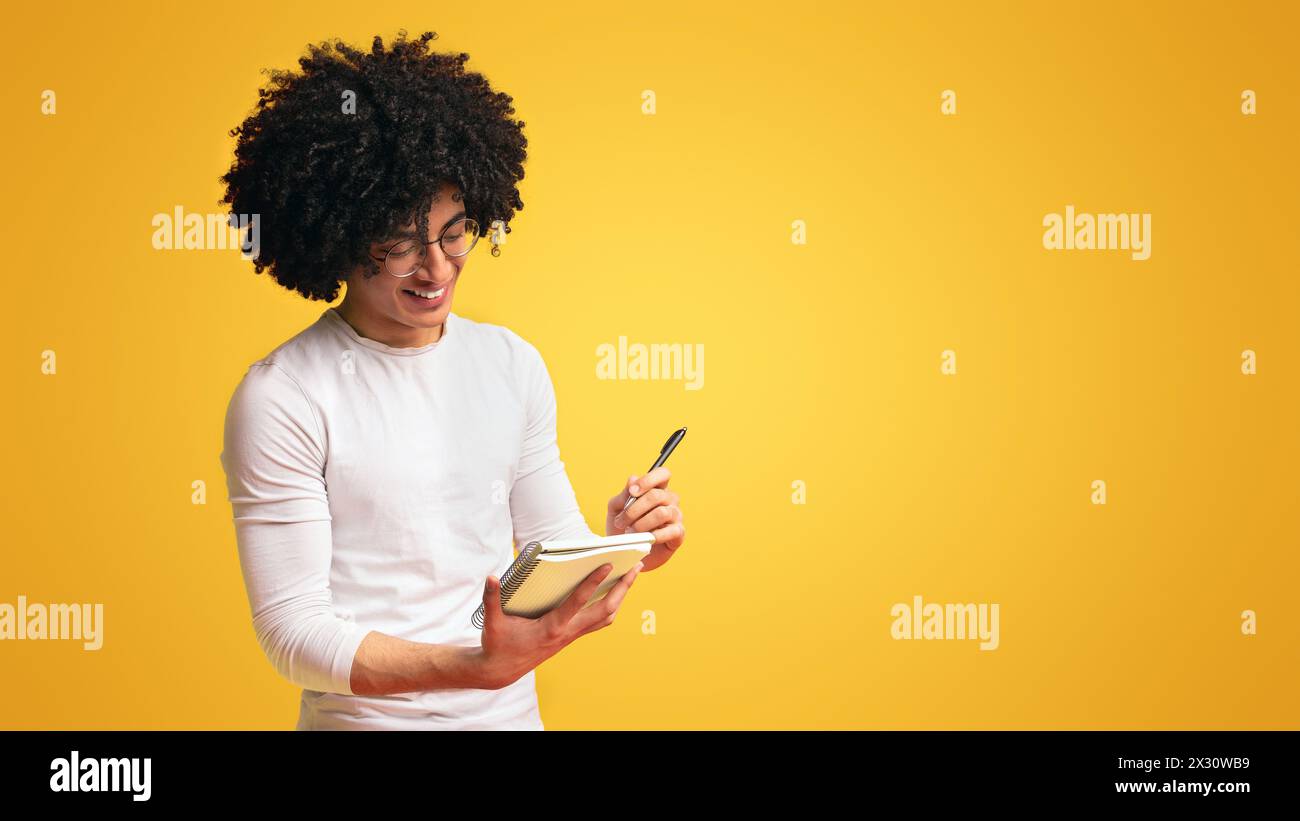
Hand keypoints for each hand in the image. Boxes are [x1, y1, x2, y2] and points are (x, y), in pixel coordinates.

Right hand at [473, 560, 642, 689]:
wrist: (501, 670)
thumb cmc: (499, 644)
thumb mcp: (493, 623)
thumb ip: (491, 599)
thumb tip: (491, 578)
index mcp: (551, 627)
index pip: (577, 603)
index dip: (593, 583)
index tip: (607, 565)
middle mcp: (566, 632)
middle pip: (605, 611)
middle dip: (623, 589)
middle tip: (635, 567)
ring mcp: (571, 636)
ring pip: (606, 617)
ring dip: (621, 598)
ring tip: (631, 576)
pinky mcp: (571, 636)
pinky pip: (598, 621)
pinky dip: (610, 606)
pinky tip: (613, 592)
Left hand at [606, 466, 684, 572]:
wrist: (626, 552)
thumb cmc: (623, 527)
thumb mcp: (616, 509)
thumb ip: (624, 494)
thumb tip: (633, 479)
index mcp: (657, 489)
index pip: (663, 474)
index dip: (649, 480)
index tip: (632, 492)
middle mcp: (670, 500)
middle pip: (657, 495)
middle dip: (634, 509)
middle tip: (621, 521)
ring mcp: (676, 516)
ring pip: (662, 513)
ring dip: (642, 523)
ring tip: (630, 533)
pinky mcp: (679, 534)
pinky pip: (670, 531)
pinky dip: (654, 536)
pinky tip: (645, 540)